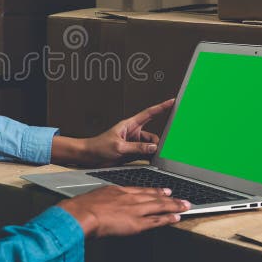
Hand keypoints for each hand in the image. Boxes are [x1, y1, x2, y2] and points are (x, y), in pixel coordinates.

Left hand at [51, 98, 174, 167]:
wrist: (89, 156)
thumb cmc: (98, 147)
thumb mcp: (119, 147)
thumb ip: (137, 147)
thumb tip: (153, 147)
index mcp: (129, 124)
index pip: (149, 113)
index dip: (161, 107)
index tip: (172, 101)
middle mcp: (133, 132)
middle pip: (153, 135)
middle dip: (156, 142)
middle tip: (157, 149)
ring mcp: (133, 142)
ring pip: (150, 146)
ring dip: (151, 151)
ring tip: (148, 157)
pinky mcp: (132, 152)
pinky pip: (145, 153)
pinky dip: (149, 157)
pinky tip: (149, 160)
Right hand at [58, 185, 189, 237]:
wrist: (81, 214)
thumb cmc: (82, 207)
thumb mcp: (92, 198)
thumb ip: (101, 201)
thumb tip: (100, 207)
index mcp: (117, 191)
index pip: (140, 190)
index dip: (154, 191)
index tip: (163, 191)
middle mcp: (129, 198)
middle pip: (153, 197)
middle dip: (168, 198)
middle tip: (180, 197)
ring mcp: (134, 210)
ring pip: (159, 206)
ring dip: (174, 206)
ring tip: (185, 205)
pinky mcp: (136, 223)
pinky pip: (156, 220)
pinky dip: (168, 218)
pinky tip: (176, 217)